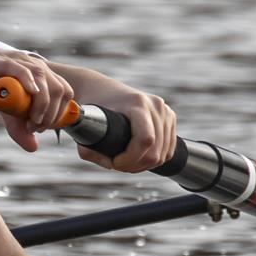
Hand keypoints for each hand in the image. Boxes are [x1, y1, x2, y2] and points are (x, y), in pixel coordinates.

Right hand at [0, 41, 77, 141]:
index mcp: (38, 75)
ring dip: (42, 107)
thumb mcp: (3, 109)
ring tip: (29, 122)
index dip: (60, 114)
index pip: (65, 92)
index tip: (44, 129)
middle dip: (52, 115)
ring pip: (45, 83)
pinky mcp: (3, 60)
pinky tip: (27, 96)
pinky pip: (23, 70)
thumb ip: (18, 126)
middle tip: (34, 128)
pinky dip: (29, 84)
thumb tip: (34, 148)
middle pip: (60, 90)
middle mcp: (34, 66)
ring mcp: (20, 61)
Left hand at [59, 66, 177, 172]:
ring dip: (145, 165)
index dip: (131, 158)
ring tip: (127, 162)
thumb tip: (110, 165)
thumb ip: (92, 151)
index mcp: (137, 104)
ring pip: (164, 154)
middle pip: (155, 152)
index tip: (115, 162)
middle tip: (118, 164)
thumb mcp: (85, 129)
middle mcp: (155, 105)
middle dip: (135, 165)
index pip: (146, 139)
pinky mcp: (170, 116)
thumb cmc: (94, 109)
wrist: (103, 90)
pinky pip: (169, 149)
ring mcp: (165, 110)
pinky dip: (156, 159)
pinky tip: (140, 157)